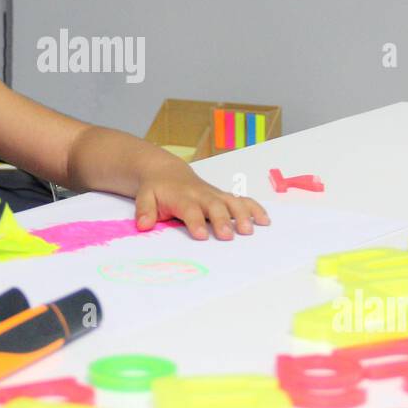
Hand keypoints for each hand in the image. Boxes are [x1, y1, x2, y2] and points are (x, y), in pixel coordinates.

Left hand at [134, 162, 270, 240]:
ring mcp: (214, 195)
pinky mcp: (223, 196)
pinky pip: (241, 200)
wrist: (166, 171)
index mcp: (181, 196)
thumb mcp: (144, 197)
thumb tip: (143, 225)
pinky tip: (264, 220)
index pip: (189, 209)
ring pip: (232, 201)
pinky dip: (254, 208)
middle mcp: (201, 194)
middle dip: (222, 220)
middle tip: (228, 236)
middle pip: (214, 206)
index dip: (195, 221)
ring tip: (250, 230)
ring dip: (242, 214)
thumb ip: (144, 210)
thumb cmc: (156, 189)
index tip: (201, 235)